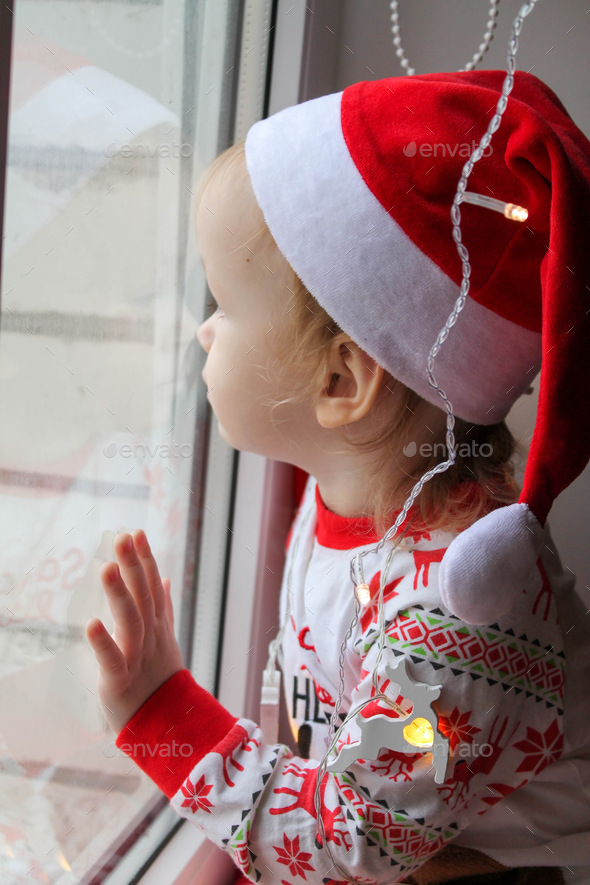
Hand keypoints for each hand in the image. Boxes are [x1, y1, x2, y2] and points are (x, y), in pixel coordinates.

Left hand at [86, 530, 183, 732]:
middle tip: (123, 537)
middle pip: (143, 597)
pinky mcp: (120, 682)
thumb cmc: (159, 681)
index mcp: (158, 626)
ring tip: (107, 569)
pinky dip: (103, 643)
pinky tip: (92, 623)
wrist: (166, 728)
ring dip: (119, 594)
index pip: (152, 586)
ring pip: (131, 621)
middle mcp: (151, 637)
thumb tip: (165, 576)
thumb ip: (165, 607)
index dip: (145, 559)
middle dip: (134, 566)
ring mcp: (138, 658)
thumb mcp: (164, 639)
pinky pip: (113, 661)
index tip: (136, 532)